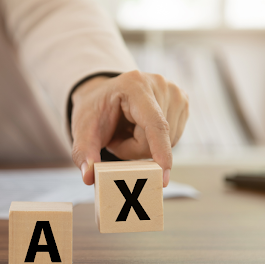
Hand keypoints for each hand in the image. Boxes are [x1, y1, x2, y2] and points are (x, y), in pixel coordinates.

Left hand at [71, 70, 188, 186]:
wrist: (103, 95)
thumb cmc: (94, 111)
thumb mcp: (82, 129)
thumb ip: (83, 153)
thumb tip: (88, 178)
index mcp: (134, 86)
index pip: (154, 124)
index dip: (159, 152)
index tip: (163, 178)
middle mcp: (160, 85)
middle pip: (156, 139)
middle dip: (133, 149)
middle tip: (115, 138)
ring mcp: (175, 93)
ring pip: (167, 143)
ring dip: (143, 147)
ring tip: (127, 131)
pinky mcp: (182, 104)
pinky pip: (173, 139)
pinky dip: (154, 143)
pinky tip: (140, 129)